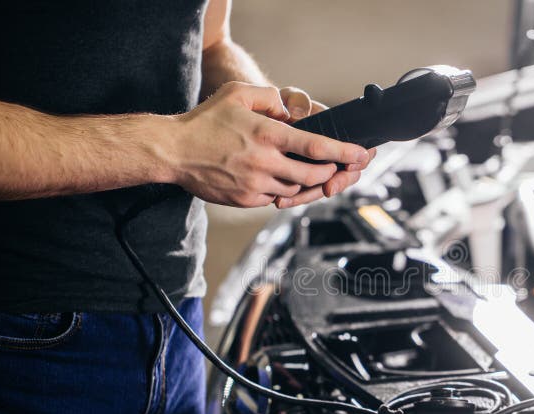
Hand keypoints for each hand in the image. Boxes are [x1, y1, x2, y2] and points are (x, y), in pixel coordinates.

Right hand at [167, 82, 369, 207]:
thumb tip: (290, 110)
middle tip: (335, 167)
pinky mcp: (246, 200)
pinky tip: (276, 178)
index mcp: (267, 135)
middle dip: (331, 173)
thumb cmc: (206, 121)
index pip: (316, 146)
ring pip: (295, 190)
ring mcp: (255, 184)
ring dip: (305, 183)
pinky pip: (275, 198)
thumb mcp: (237, 94)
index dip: (343, 153)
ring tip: (304, 171)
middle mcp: (264, 162)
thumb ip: (270, 96)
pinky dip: (282, 190)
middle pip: (313, 176)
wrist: (173, 151)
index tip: (361, 154)